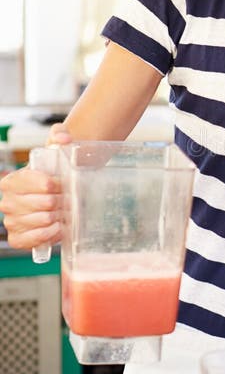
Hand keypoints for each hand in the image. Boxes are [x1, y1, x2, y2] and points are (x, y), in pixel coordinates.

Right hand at [0, 124, 70, 250]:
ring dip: (58, 217)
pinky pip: (34, 239)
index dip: (54, 185)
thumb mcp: (57, 148)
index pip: (37, 183)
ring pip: (41, 220)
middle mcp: (7, 201)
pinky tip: (58, 227)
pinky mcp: (18, 238)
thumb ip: (60, 134)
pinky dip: (49, 234)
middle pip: (43, 203)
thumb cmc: (54, 172)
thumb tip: (63, 137)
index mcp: (12, 181)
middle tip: (68, 200)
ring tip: (64, 212)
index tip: (62, 184)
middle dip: (60, 202)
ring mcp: (11, 221)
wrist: (55, 194)